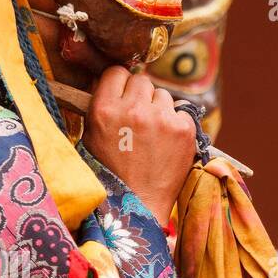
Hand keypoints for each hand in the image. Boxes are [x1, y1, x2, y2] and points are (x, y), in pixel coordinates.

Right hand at [83, 65, 197, 221]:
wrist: (139, 204)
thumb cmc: (111, 174)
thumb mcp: (92, 138)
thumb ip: (103, 107)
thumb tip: (112, 83)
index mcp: (104, 110)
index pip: (116, 72)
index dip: (120, 83)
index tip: (123, 93)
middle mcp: (134, 109)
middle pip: (142, 81)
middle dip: (140, 96)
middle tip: (138, 118)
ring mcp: (162, 118)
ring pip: (163, 95)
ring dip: (159, 109)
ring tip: (152, 135)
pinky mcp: (184, 128)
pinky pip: (181, 111)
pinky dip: (176, 123)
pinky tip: (167, 142)